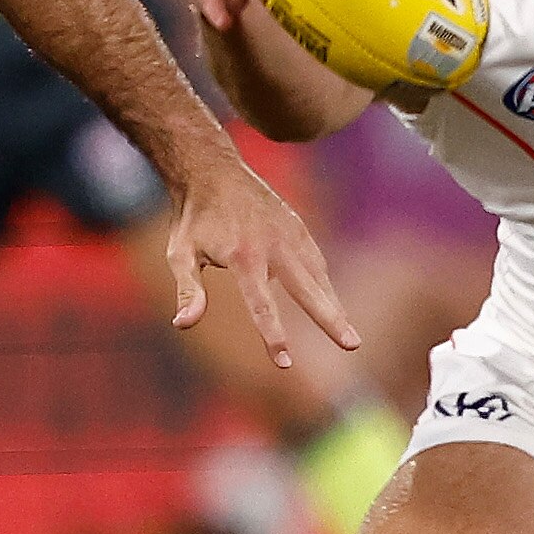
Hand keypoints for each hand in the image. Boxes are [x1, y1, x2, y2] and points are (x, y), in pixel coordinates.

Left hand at [163, 157, 360, 365]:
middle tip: (353, 345)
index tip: (285, 363)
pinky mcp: (296, 225)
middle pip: (307, 290)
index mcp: (243, 257)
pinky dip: (324, 281)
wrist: (212, 170)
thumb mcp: (180, 253)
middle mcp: (273, 245)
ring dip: (334, 305)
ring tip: (349, 334)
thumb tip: (183, 324)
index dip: (274, 336)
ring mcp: (288, 233)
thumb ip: (188, 289)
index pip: (261, 305)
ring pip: (318, 275)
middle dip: (330, 320)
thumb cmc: (193, 218)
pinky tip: (330, 301)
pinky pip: (315, 258)